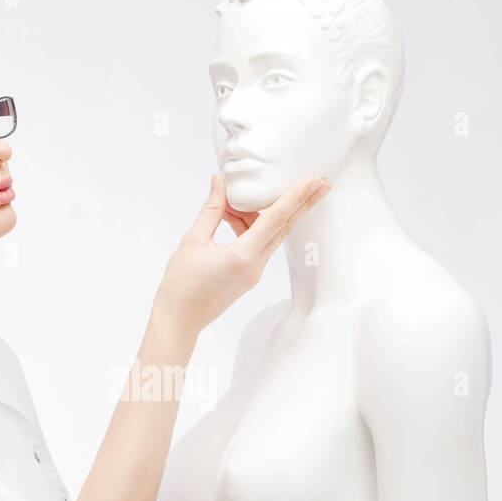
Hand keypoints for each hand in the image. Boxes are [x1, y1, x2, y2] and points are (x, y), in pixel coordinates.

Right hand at [152, 173, 331, 340]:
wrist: (178, 320)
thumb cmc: (181, 285)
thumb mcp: (193, 241)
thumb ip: (212, 209)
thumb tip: (220, 182)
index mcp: (243, 256)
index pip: (276, 220)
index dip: (296, 197)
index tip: (314, 180)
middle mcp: (255, 266)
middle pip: (285, 228)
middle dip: (304, 203)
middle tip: (323, 182)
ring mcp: (255, 273)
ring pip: (268, 235)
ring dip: (259, 213)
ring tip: (231, 200)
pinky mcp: (249, 276)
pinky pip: (258, 245)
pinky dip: (249, 227)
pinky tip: (230, 216)